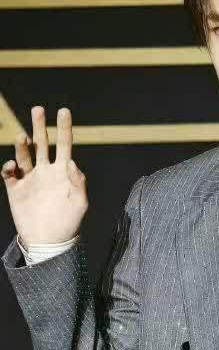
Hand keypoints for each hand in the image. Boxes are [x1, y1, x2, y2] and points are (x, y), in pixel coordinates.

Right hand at [1, 106, 87, 245]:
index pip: (64, 146)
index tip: (64, 111)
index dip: (64, 129)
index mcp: (63, 173)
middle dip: (40, 126)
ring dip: (22, 145)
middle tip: (38, 109)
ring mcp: (30, 179)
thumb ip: (78, 182)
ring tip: (23, 136)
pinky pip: (9, 174)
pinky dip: (8, 168)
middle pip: (42, 144)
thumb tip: (72, 163)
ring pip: (23, 156)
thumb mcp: (80, 203)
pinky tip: (12, 167)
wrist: (50, 241)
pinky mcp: (16, 189)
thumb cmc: (69, 222)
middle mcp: (46, 172)